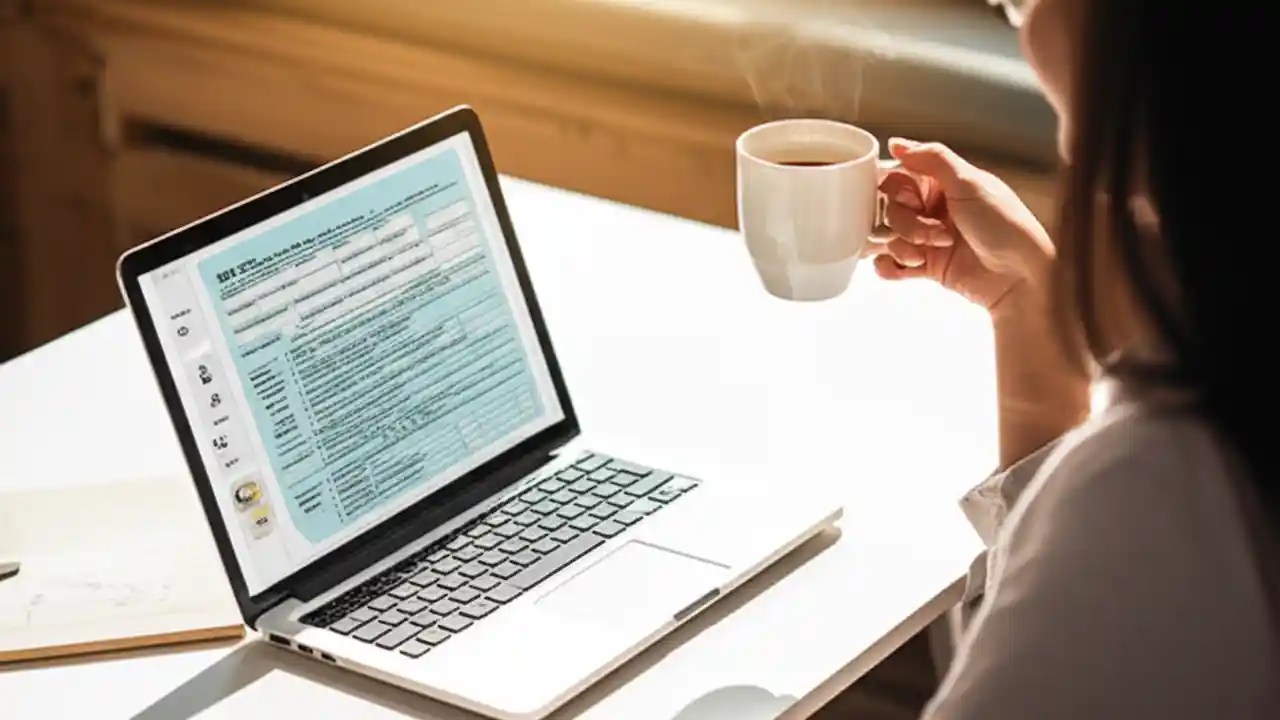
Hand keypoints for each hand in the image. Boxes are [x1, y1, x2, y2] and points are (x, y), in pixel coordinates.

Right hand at [866, 138, 1053, 311]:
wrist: (1020, 277)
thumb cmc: (1006, 227)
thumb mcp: (970, 183)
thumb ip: (932, 158)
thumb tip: (898, 143)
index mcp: (944, 183)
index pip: (899, 178)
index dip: (898, 191)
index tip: (912, 200)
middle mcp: (934, 208)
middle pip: (891, 209)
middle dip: (906, 224)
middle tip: (935, 232)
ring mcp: (929, 238)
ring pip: (890, 237)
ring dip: (904, 246)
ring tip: (927, 254)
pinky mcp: (927, 266)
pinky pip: (892, 264)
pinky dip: (891, 267)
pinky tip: (907, 267)